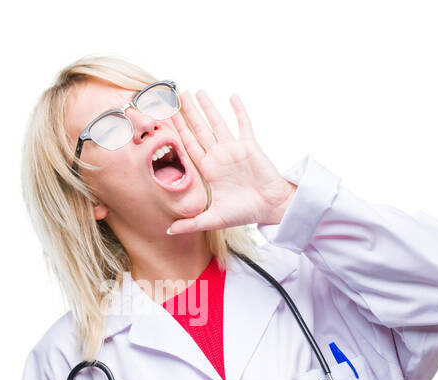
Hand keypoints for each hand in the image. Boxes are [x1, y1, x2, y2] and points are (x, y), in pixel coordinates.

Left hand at [167, 89, 294, 235]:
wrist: (272, 209)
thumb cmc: (245, 213)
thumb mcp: (214, 219)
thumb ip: (190, 223)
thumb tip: (167, 231)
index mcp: (209, 169)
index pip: (188, 145)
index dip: (177, 130)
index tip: (165, 116)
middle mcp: (219, 156)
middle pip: (199, 129)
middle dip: (188, 113)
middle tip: (177, 95)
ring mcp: (234, 149)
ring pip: (217, 123)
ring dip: (208, 107)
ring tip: (197, 92)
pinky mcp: (250, 146)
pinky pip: (243, 124)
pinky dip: (239, 110)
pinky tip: (232, 96)